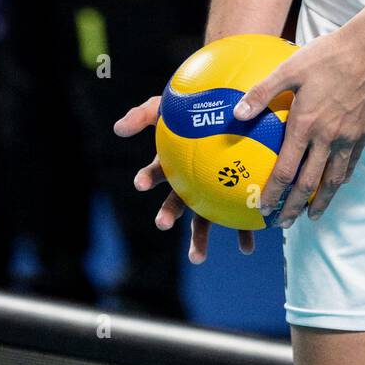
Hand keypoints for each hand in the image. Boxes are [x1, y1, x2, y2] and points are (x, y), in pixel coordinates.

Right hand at [113, 94, 255, 261]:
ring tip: (196, 257)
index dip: (146, 177)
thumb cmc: (201, 111)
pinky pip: (237, 220)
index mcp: (176, 166)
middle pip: (175, 203)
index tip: (139, 183)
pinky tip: (247, 248)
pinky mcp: (233, 203)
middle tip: (161, 223)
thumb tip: (117, 128)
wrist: (236, 116)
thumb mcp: (172, 107)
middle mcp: (190, 185)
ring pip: (201, 221)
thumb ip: (145, 114)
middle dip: (166, 214)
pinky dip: (242, 234)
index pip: (155, 172)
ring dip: (197, 240)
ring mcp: (210, 196)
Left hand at [232, 21, 364, 226]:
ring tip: (312, 216)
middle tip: (283, 224)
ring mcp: (348, 137)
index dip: (274, 193)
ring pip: (333, 179)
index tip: (264, 208)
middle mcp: (327, 137)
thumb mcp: (289, 68)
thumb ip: (262, 93)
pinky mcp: (364, 132)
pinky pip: (352, 163)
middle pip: (309, 183)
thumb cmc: (326, 54)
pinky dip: (342, 179)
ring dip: (321, 201)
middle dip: (294, 207)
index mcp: (306, 124)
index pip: (286, 170)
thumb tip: (236, 113)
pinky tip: (337, 184)